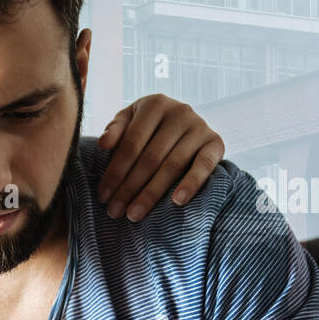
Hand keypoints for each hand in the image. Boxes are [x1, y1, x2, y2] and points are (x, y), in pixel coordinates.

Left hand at [96, 94, 225, 220]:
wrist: (185, 125)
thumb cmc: (149, 127)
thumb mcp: (129, 121)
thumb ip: (115, 131)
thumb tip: (104, 144)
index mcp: (154, 104)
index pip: (131, 144)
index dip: (115, 172)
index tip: (103, 196)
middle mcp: (180, 111)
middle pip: (150, 158)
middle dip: (129, 188)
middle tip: (115, 211)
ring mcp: (200, 126)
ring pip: (172, 166)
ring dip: (151, 194)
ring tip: (134, 215)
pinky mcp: (216, 142)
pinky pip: (203, 166)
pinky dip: (191, 183)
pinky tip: (177, 201)